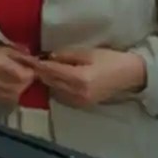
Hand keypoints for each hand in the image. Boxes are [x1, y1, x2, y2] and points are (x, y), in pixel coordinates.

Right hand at [0, 38, 36, 103]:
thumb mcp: (2, 45)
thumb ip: (19, 53)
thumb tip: (36, 61)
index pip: (22, 75)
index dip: (31, 73)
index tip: (33, 68)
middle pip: (19, 87)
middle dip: (26, 81)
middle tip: (26, 74)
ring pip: (13, 95)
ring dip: (19, 88)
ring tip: (18, 80)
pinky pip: (5, 99)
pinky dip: (11, 94)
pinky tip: (9, 86)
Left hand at [32, 48, 146, 108]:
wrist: (129, 75)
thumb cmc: (110, 60)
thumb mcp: (88, 52)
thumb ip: (67, 55)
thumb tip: (49, 57)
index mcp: (79, 78)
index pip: (52, 71)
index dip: (39, 65)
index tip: (27, 59)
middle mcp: (77, 93)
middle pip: (51, 82)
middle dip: (40, 73)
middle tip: (30, 63)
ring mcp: (80, 102)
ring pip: (54, 91)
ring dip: (47, 81)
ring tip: (41, 70)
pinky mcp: (82, 105)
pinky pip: (62, 97)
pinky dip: (56, 88)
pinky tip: (55, 79)